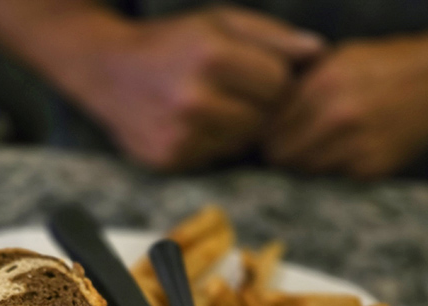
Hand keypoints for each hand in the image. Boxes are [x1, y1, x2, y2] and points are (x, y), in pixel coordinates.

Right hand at [64, 6, 324, 169]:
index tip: (259, 73)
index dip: (276, 78)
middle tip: (236, 93)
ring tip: (216, 108)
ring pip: (244, 142)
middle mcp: (195, 98)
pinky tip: (196, 126)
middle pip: (265, 117)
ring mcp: (180, 135)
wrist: (107, 72)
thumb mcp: (220, 23)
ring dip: (240, 129)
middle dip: (260, 106)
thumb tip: (319, 52)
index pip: (280, 82)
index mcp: (212, 54)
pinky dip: (215, 146)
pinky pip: (217, 159)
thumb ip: (272, 37)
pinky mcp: (170, 161)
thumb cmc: (173, 43)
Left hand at [263, 14, 427, 178]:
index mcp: (323, 85)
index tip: (271, 138)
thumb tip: (265, 117)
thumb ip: (301, 88)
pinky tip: (352, 151)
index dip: (268, 135)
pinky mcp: (370, 169)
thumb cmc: (387, 66)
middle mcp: (336, 117)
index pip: (271, 128)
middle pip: (282, 156)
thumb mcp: (339, 60)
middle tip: (290, 150)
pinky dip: (338, 168)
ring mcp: (354, 146)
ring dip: (308, 164)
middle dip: (282, 154)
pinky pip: (336, 177)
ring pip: (306, 171)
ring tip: (325, 147)